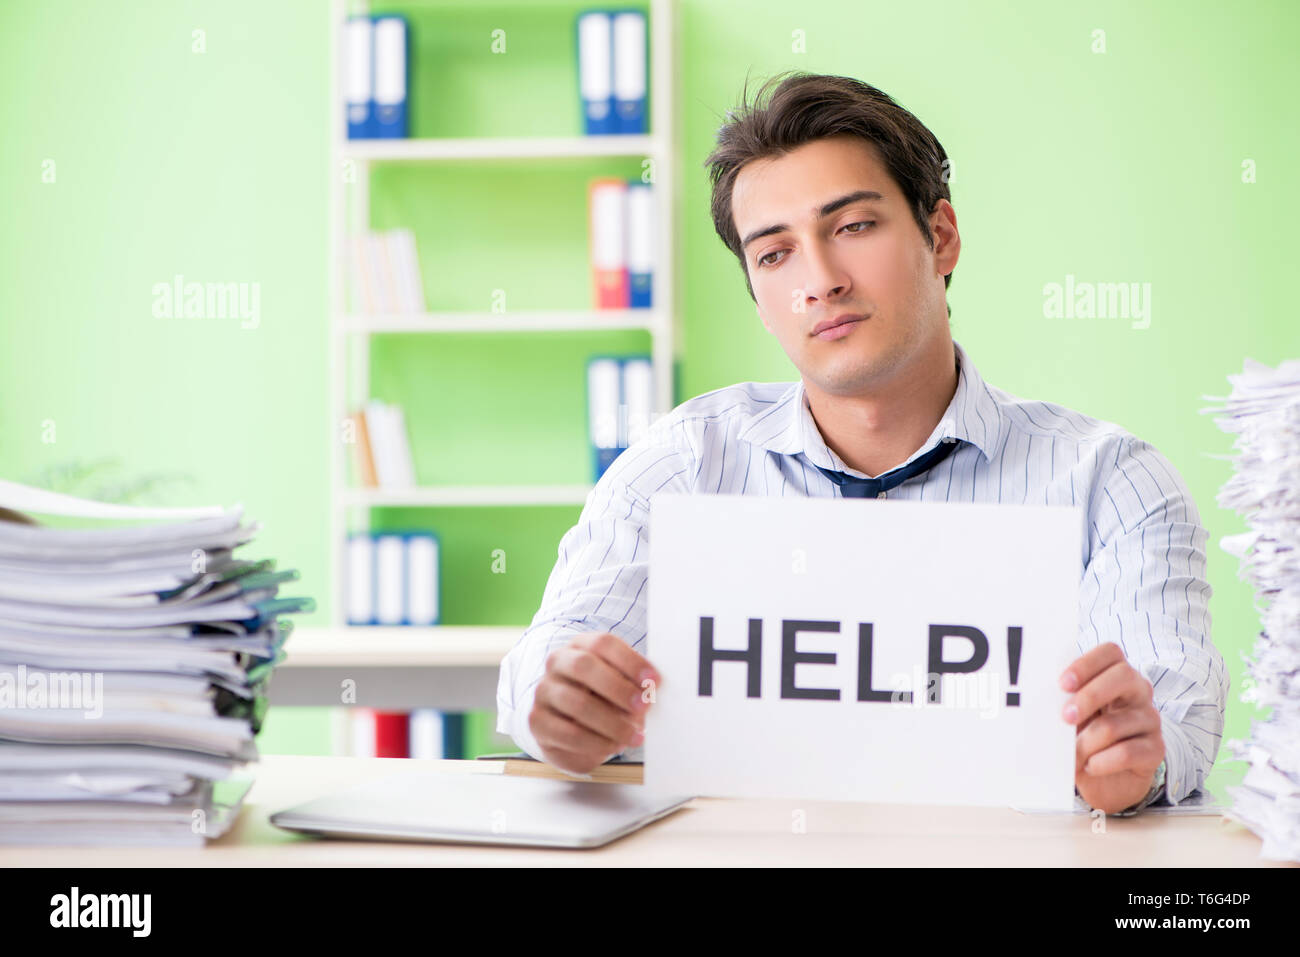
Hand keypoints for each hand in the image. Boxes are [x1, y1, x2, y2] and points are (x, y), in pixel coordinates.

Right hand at [528, 631, 659, 775]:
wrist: (570, 724)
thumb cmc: (603, 699)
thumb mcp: (620, 685)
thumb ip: (635, 684)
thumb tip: (654, 689)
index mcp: (580, 645)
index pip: (603, 643)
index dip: (630, 661)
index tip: (654, 680)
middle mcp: (557, 662)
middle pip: (584, 665)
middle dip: (618, 688)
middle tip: (643, 707)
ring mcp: (544, 691)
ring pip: (576, 702)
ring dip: (611, 722)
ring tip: (633, 736)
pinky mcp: (537, 721)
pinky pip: (568, 733)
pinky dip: (596, 742)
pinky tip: (613, 746)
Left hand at [1060, 641, 1164, 813]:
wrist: (1109, 777)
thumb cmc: (1086, 734)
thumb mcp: (1074, 715)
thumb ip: (1065, 702)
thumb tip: (1041, 702)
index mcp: (1116, 674)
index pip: (1110, 652)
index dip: (1086, 664)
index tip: (1062, 684)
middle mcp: (1139, 691)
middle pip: (1123, 676)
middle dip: (1089, 696)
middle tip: (1065, 718)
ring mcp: (1150, 719)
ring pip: (1115, 723)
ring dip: (1085, 742)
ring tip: (1071, 755)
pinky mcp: (1155, 748)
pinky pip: (1127, 752)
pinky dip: (1101, 762)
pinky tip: (1090, 766)